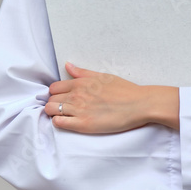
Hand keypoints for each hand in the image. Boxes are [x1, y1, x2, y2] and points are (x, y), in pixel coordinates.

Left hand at [45, 62, 179, 132]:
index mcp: (81, 82)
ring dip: (54, 113)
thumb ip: (83, 72)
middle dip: (54, 103)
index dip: (56, 94)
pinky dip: (59, 122)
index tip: (62, 98)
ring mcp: (79, 110)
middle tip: (64, 108)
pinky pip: (59, 123)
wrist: (139, 104)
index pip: (54, 87)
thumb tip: (68, 65)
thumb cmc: (125, 90)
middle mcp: (77, 95)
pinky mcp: (83, 125)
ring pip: (50, 110)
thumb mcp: (103, 76)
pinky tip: (69, 122)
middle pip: (50, 99)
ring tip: (65, 116)